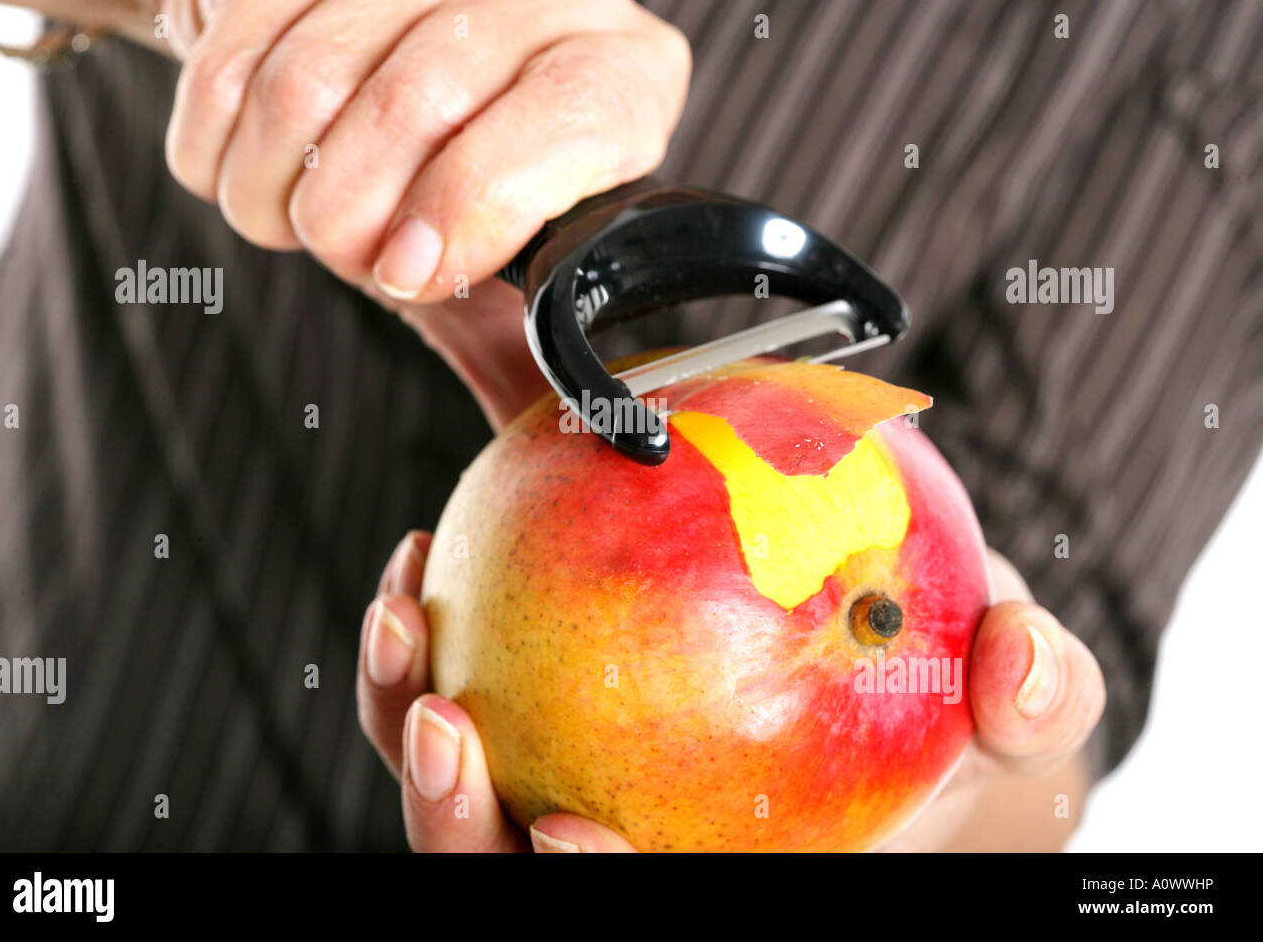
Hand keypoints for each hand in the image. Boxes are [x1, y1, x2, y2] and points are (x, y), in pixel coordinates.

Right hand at [153, 0, 689, 426]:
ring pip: (309, 73)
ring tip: (294, 215)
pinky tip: (242, 161)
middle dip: (353, 214)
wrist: (374, 72)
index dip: (474, 204)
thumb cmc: (454, 187)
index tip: (407, 274)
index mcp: (622, 77)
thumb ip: (532, 350)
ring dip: (273, 182)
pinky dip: (214, 132)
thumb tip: (591, 451)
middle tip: (350, 255)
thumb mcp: (512, 266)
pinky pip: (233, 37)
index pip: (564, 121)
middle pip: (419, 96)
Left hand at [357, 535, 1104, 851]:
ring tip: (406, 606)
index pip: (642, 894)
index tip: (570, 835)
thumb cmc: (947, 723)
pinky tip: (431, 545)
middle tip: (445, 725)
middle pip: (499, 866)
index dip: (591, 888)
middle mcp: (628, 827)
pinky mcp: (537, 688)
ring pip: (451, 780)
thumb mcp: (1011, 714)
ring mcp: (568, 762)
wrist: (897, 679)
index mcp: (722, 859)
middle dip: (450, 823)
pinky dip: (435, 622)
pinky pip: (466, 671)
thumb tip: (1027, 659)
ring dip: (405, 710)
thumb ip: (1032, 697)